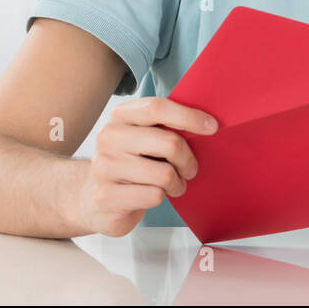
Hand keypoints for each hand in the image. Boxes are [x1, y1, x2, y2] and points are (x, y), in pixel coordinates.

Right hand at [78, 96, 217, 236]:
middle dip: (188, 159)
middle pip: (169, 143)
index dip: (188, 116)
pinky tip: (153, 195)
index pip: (157, 108)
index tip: (212, 127)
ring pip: (164, 174)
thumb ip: (165, 126)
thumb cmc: (131, 165)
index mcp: (120, 116)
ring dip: (177, 183)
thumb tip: (206, 122)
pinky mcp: (105, 196)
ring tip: (173, 185)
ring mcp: (104, 167)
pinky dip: (162, 197)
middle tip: (191, 168)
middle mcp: (108, 137)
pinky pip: (153, 196)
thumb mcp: (143, 138)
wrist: (96, 199)